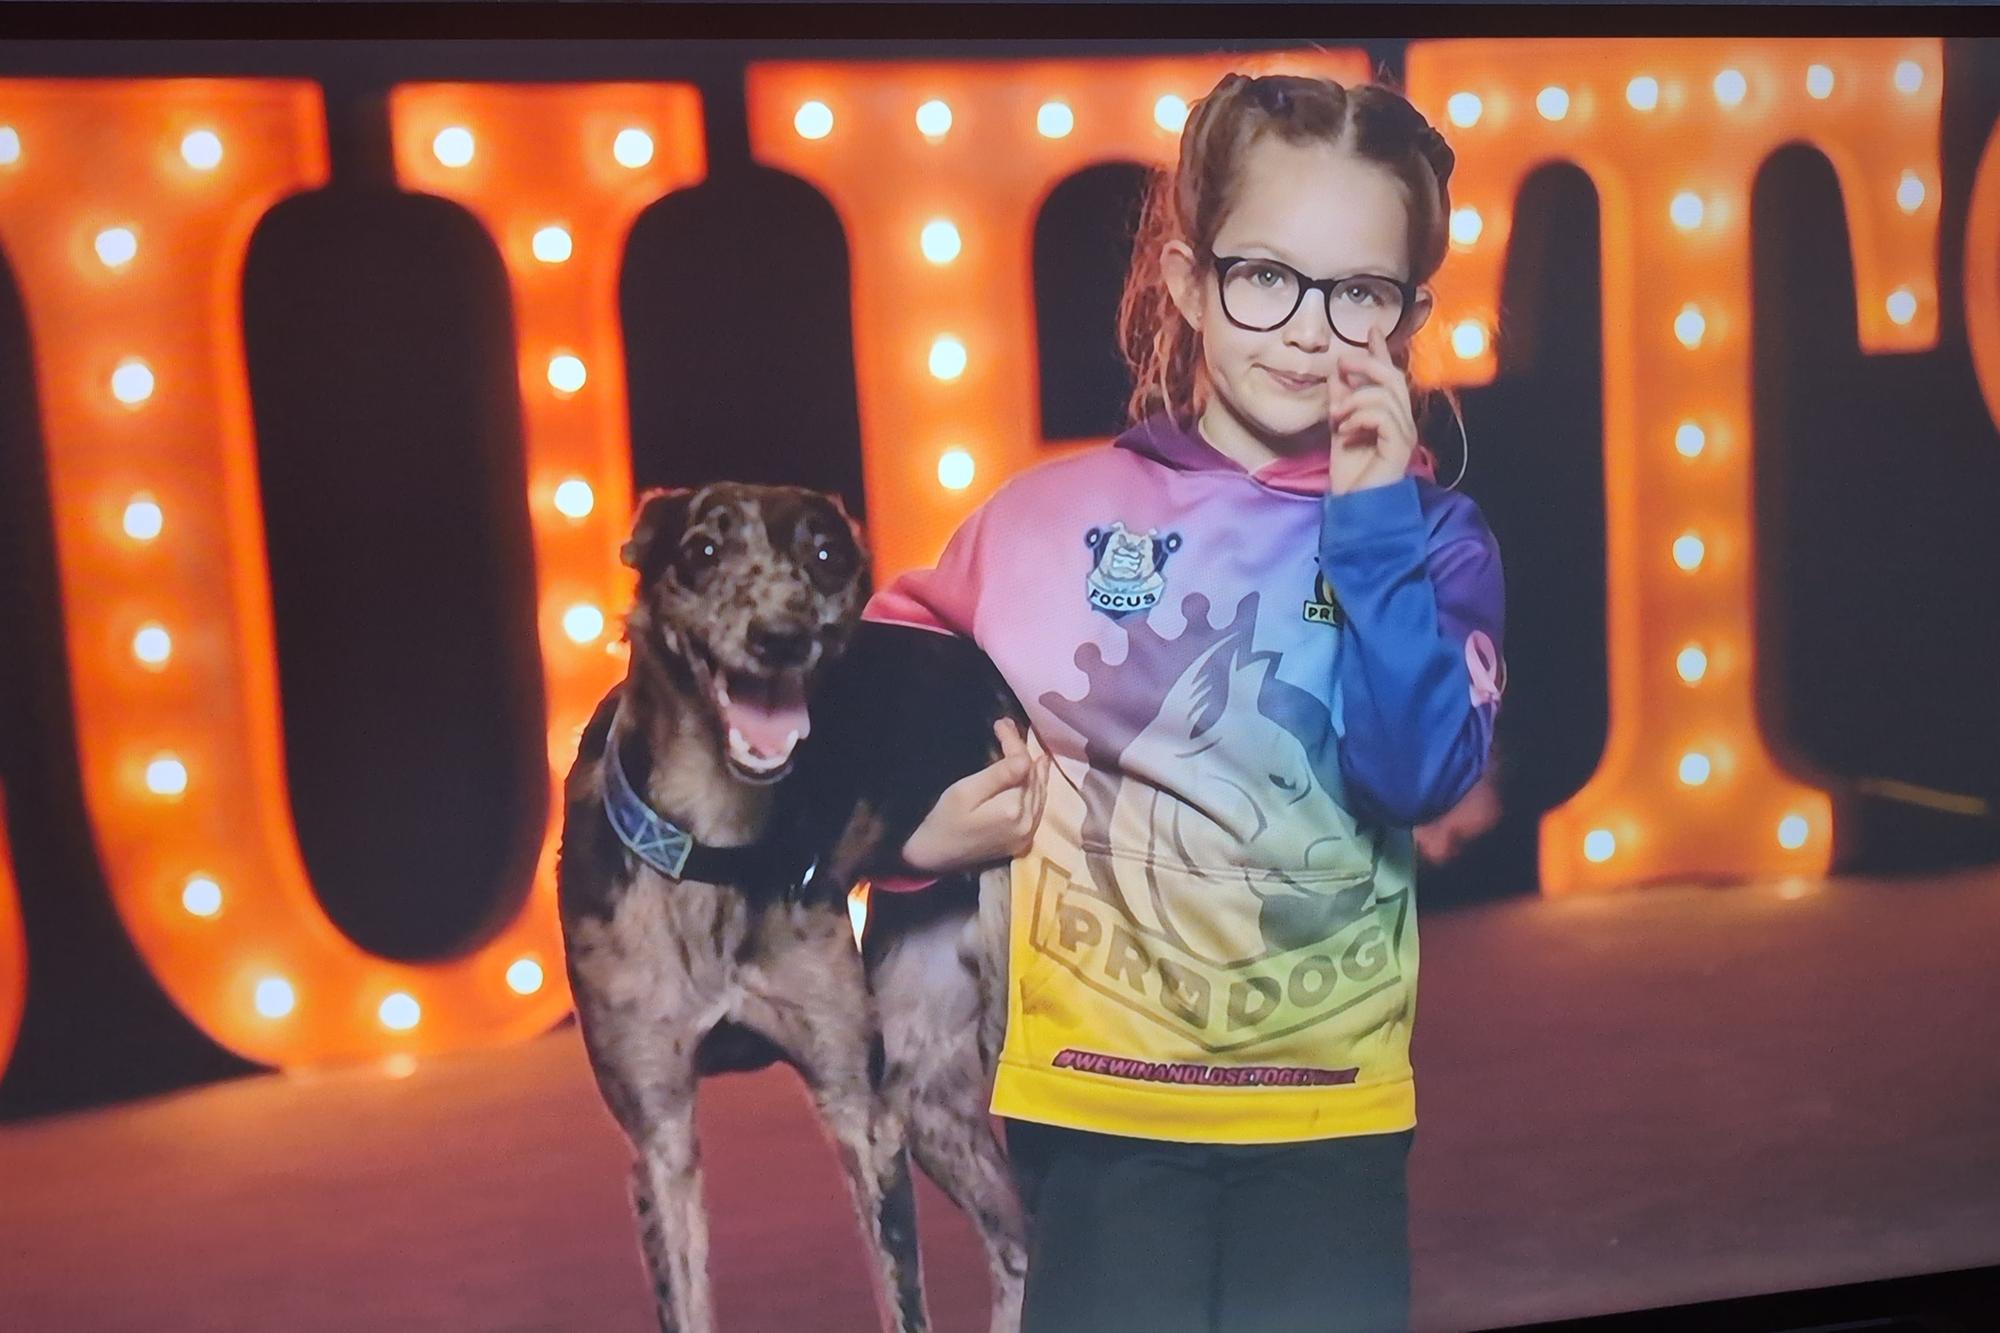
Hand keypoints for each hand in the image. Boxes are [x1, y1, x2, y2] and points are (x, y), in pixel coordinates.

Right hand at [899, 719, 1050, 875]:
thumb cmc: (943, 821)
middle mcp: (1028, 823)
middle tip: (1008, 727)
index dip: (1013, 742)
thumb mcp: (964, 792)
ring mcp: (1028, 834)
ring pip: (1040, 791)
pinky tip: (1034, 772)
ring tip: (1024, 745)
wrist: (934, 858)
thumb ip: (998, 774)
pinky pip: (1037, 807)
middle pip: (1033, 777)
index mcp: (1013, 809)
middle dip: (1023, 751)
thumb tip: (1026, 755)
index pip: (1022, 765)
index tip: (1001, 722)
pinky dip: (1035, 787)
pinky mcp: (1024, 840)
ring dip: (1033, 768)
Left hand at [1327, 325, 1420, 496]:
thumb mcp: (1338, 427)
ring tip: (1336, 417)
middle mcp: (1403, 421)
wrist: (1352, 506)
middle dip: (1366, 363)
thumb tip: (1337, 372)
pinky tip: (1345, 432)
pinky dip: (1359, 418)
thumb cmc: (1349, 473)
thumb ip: (1340, 400)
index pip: (1389, 375)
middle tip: (1340, 365)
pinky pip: (1383, 416)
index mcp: (1390, 415)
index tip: (1371, 329)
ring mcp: (1404, 434)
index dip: (1381, 352)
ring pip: (1385, 395)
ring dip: (1354, 400)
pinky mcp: (1399, 447)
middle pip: (1392, 377)